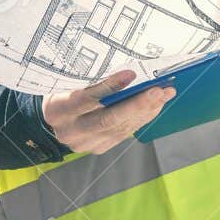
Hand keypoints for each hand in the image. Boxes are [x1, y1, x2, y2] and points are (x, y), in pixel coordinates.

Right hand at [42, 70, 173, 153]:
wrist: (56, 114)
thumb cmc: (64, 89)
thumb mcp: (70, 80)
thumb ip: (91, 79)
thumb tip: (127, 71)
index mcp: (58, 110)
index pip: (86, 99)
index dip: (110, 87)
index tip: (131, 74)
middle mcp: (70, 131)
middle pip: (108, 119)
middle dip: (138, 104)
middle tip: (160, 90)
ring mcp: (84, 143)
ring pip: (120, 128)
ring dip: (146, 111)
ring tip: (164, 94)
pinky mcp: (98, 147)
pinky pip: (124, 133)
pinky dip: (141, 118)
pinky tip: (154, 106)